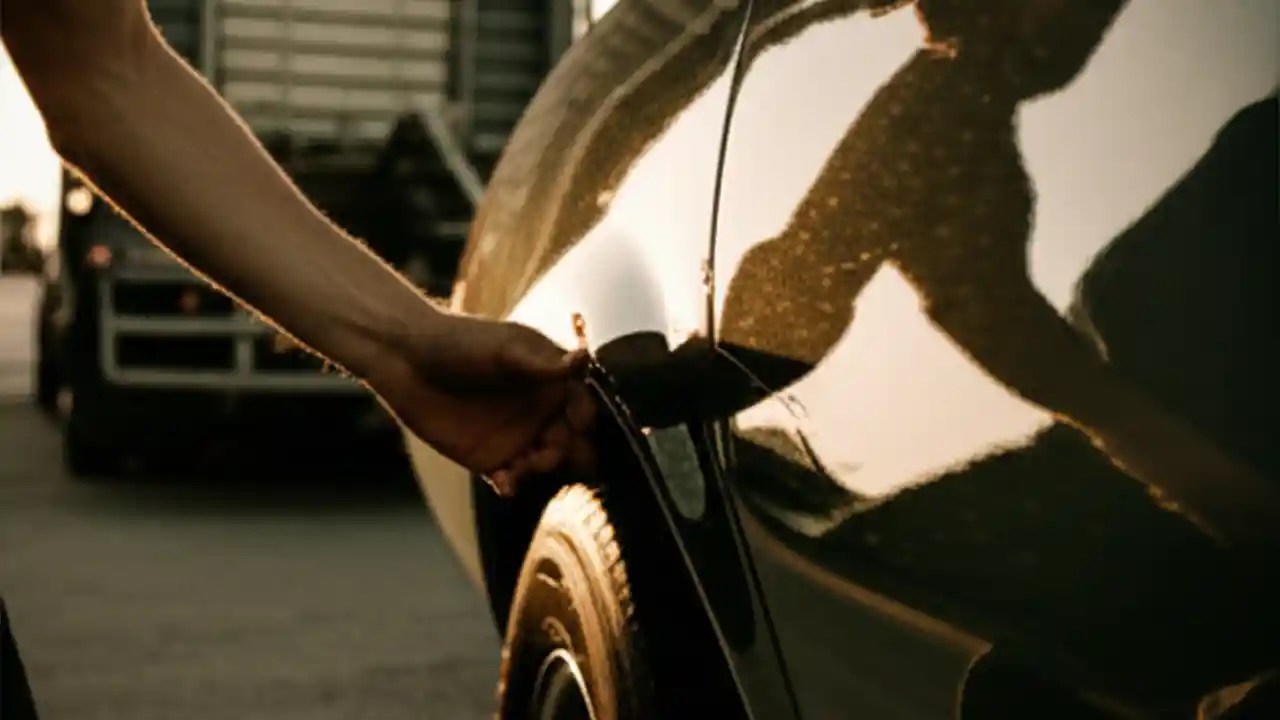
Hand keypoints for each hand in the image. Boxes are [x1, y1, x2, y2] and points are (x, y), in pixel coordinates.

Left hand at [364, 313, 595, 495]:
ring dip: (542, 468)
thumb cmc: (460, 343)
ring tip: (522, 465)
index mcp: (549, 381)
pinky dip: (513, 484)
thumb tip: (583, 358)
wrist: (407, 361)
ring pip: (547, 465)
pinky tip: (503, 481)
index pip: (582, 407)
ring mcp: (516, 437)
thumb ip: (542, 362)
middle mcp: (539, 411)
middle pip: (573, 442)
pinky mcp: (490, 460)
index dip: (582, 418)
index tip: (572, 423)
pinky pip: (513, 481)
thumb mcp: (504, 348)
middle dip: (568, 450)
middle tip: (546, 448)